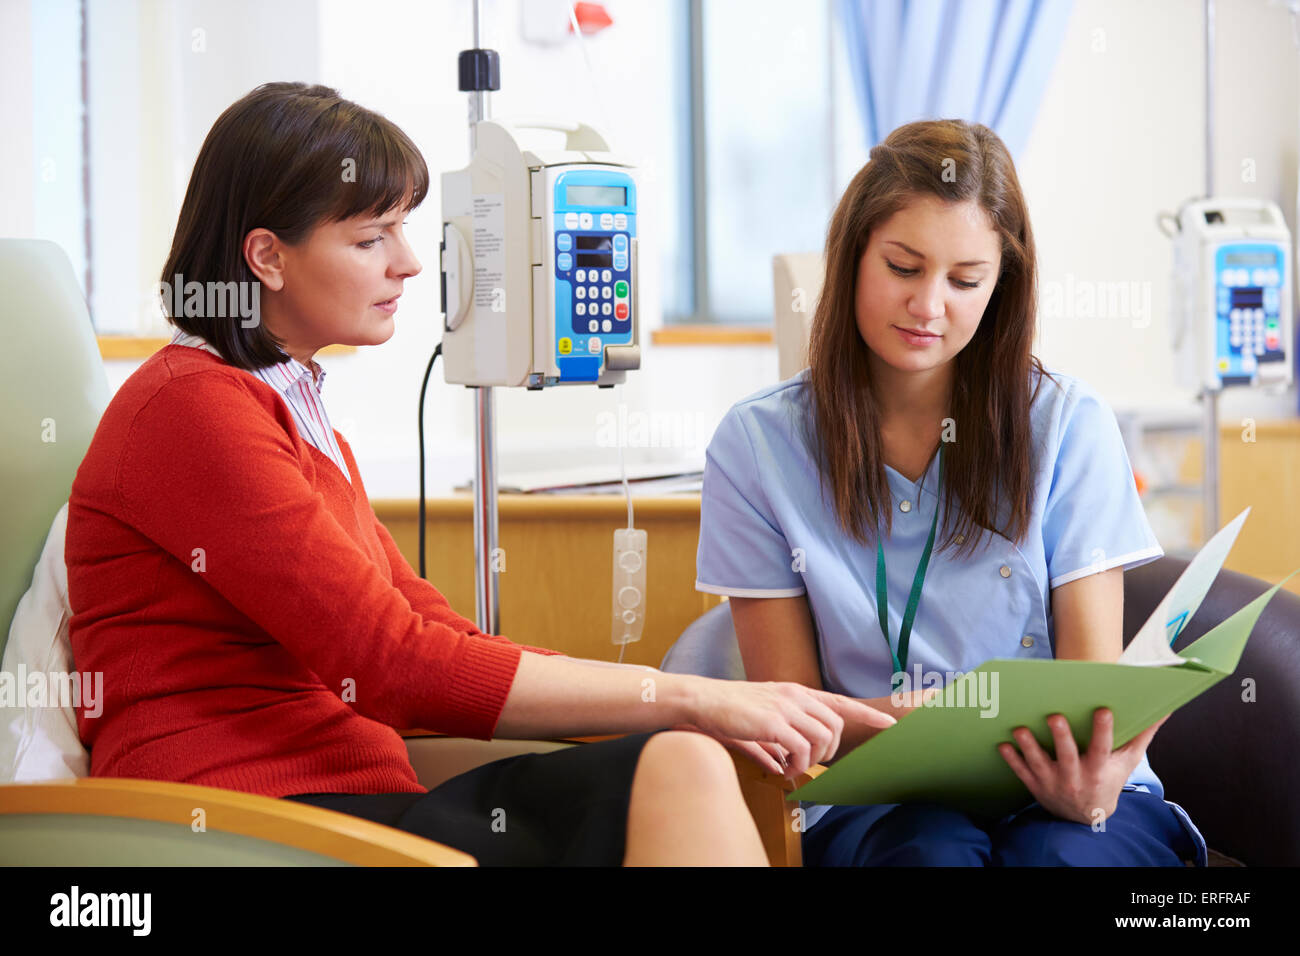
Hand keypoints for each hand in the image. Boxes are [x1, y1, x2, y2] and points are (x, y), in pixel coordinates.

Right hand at [673, 677, 896, 779]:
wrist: (702, 700)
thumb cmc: (727, 711)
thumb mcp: (758, 721)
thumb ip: (774, 740)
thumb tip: (779, 766)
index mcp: (794, 692)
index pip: (839, 701)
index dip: (867, 714)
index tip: (890, 724)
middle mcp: (795, 696)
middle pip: (836, 725)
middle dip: (830, 751)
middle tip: (807, 763)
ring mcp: (785, 708)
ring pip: (822, 738)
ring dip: (812, 760)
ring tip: (791, 768)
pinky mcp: (773, 723)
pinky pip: (800, 749)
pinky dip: (796, 765)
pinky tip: (781, 768)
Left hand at [997, 708, 1169, 823]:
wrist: (1086, 817)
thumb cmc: (1109, 781)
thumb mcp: (1127, 763)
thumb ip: (1142, 736)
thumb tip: (1164, 710)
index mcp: (1099, 771)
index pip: (1102, 750)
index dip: (1103, 731)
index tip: (1104, 710)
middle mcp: (1075, 778)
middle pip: (1068, 756)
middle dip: (1061, 737)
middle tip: (1054, 716)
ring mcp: (1053, 783)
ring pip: (1039, 764)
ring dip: (1029, 747)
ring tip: (1019, 729)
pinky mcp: (1036, 786)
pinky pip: (1021, 773)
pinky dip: (1012, 760)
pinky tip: (1002, 745)